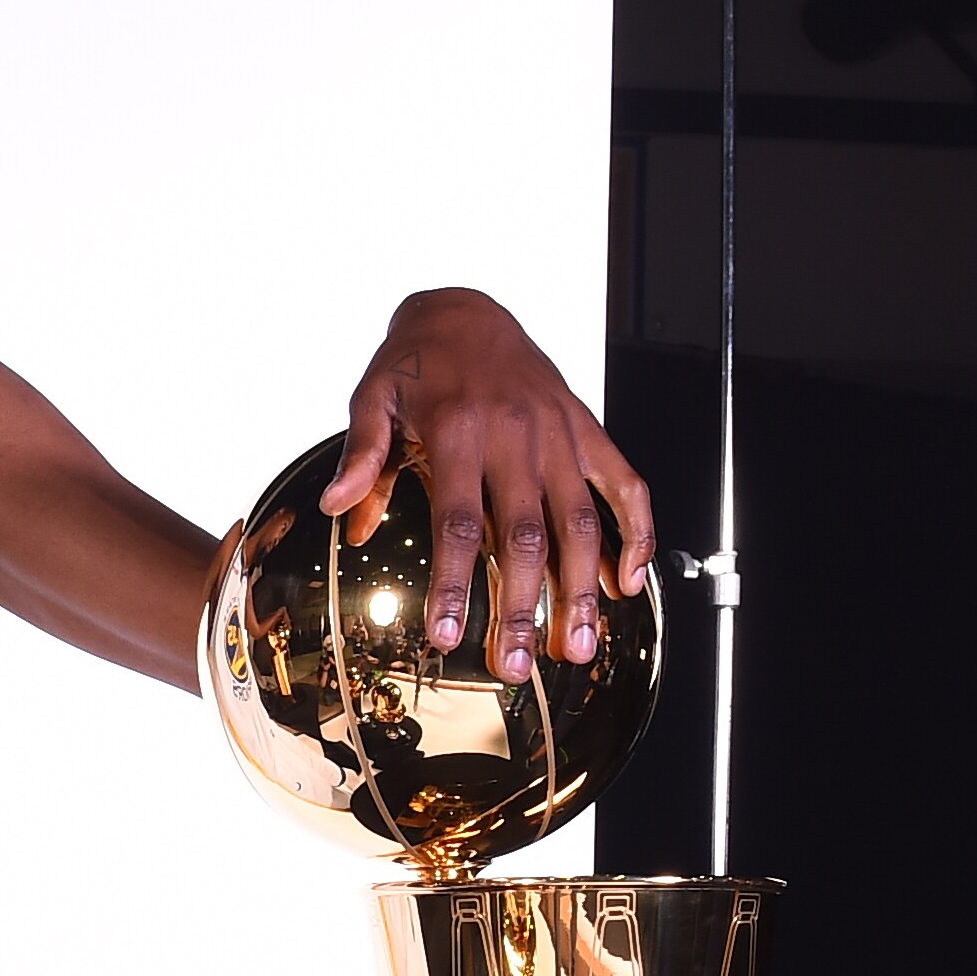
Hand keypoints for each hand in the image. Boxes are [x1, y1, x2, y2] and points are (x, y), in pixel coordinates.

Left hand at [328, 289, 656, 680]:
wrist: (466, 308)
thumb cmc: (415, 364)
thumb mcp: (372, 398)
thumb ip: (362, 456)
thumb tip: (343, 512)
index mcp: (458, 430)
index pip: (458, 521)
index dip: (454, 582)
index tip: (446, 635)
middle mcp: (515, 434)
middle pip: (524, 535)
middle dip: (521, 606)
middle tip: (517, 666)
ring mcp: (558, 434)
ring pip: (579, 521)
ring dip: (580, 588)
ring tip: (576, 646)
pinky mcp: (587, 430)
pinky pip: (623, 484)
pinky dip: (634, 533)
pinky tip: (627, 584)